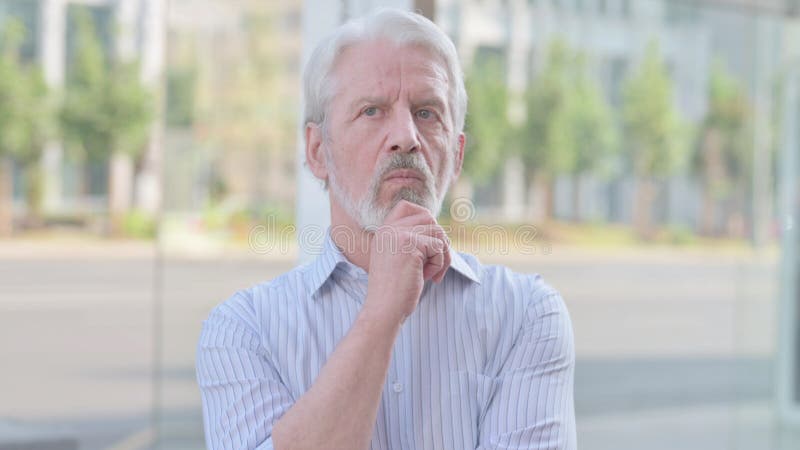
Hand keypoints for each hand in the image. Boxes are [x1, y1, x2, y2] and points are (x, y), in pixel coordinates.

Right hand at [362, 200, 450, 324]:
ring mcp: (398, 235)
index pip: (407, 206)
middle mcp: (389, 229)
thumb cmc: (395, 290)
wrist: (384, 309)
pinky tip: (428, 278)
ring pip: (438, 231)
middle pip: (428, 218)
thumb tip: (441, 231)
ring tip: (431, 273)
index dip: (424, 220)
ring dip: (441, 254)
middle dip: (438, 241)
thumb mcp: (400, 259)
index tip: (426, 245)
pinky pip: (439, 246)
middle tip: (433, 263)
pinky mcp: (409, 244)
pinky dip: (439, 264)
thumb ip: (411, 241)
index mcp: (384, 231)